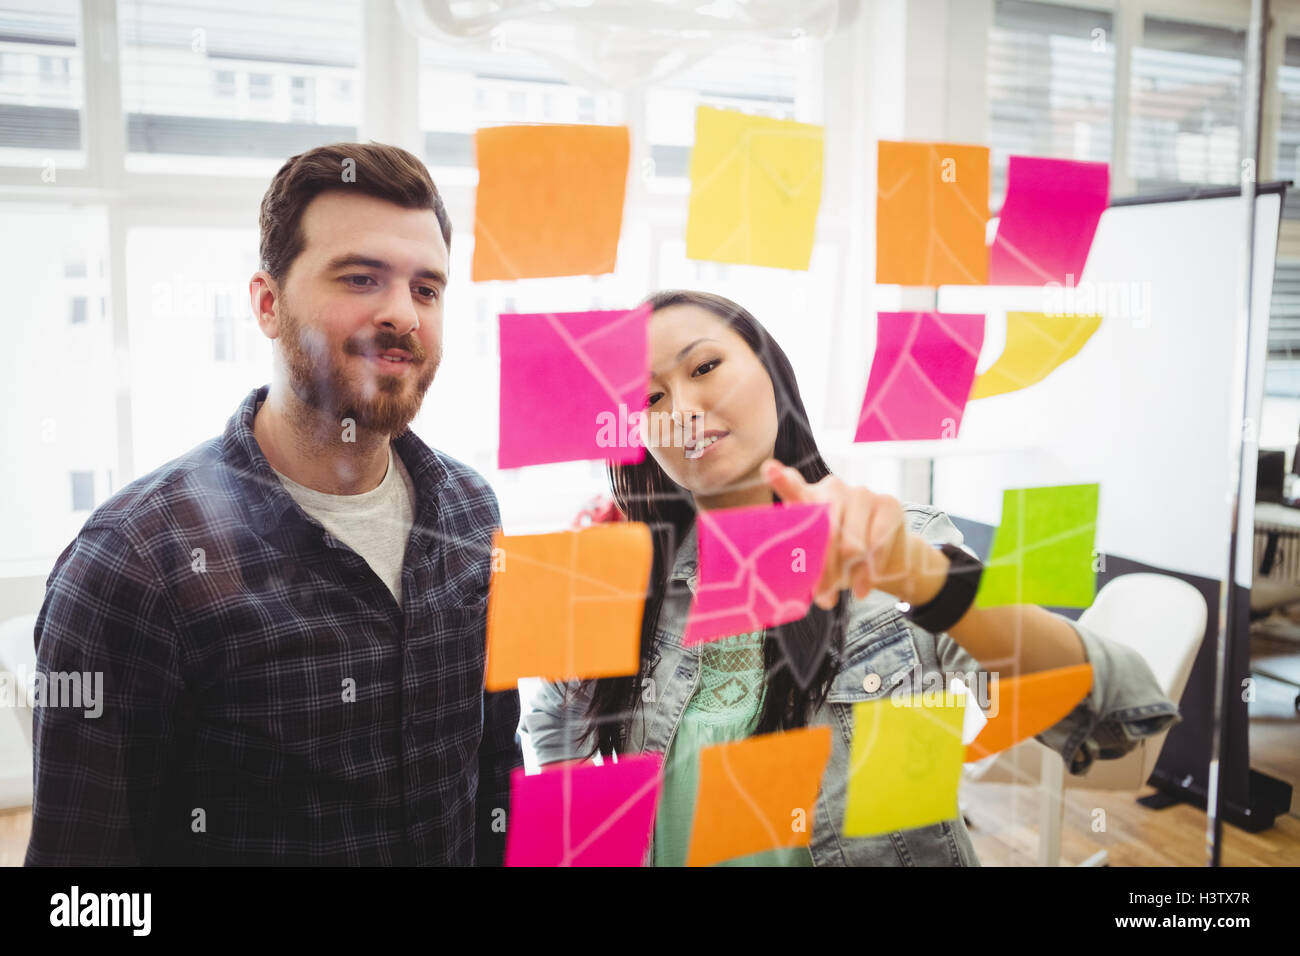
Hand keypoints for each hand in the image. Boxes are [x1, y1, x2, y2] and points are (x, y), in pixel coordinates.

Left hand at [761, 459, 944, 609]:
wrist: (884, 556)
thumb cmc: (839, 558)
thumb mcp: (820, 562)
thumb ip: (813, 569)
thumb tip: (821, 594)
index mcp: (806, 499)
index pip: (792, 486)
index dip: (780, 478)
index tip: (769, 470)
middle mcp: (832, 488)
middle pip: (826, 530)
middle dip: (825, 569)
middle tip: (822, 596)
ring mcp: (861, 493)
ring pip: (852, 542)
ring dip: (849, 573)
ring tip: (848, 591)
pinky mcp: (888, 504)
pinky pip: (878, 543)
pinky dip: (871, 570)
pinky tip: (865, 586)